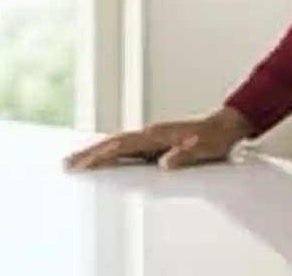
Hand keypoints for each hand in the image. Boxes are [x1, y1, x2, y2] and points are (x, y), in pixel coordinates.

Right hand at [63, 107, 252, 171]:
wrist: (225, 126)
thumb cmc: (215, 139)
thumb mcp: (205, 149)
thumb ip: (185, 155)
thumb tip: (165, 163)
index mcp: (158, 135)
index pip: (122, 145)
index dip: (101, 154)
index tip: (83, 163)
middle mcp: (151, 133)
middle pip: (113, 143)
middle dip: (89, 153)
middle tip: (66, 165)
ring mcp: (151, 137)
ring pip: (117, 145)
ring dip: (96, 153)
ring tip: (75, 164)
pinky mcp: (155, 143)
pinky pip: (127, 149)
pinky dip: (111, 154)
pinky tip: (103, 162)